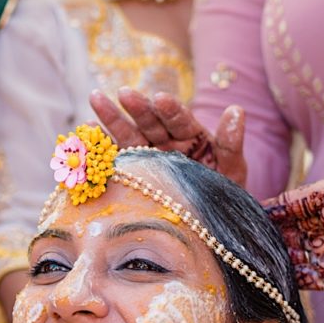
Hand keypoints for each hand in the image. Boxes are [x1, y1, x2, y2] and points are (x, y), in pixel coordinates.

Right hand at [89, 87, 247, 186]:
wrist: (207, 228)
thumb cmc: (223, 196)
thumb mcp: (232, 172)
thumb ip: (231, 144)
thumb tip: (236, 110)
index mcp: (192, 137)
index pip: (180, 120)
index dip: (171, 110)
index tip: (161, 99)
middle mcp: (167, 142)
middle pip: (151, 122)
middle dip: (138, 108)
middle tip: (124, 93)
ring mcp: (147, 155)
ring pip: (128, 133)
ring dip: (112, 116)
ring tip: (95, 97)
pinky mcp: (132, 172)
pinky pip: (114, 157)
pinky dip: (101, 144)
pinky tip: (87, 130)